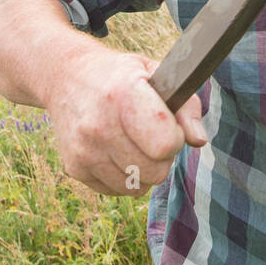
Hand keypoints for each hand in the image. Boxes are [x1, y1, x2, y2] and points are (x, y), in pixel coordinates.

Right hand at [44, 49, 206, 196]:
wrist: (66, 77)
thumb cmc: (120, 76)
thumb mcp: (155, 73)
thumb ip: (186, 105)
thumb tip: (198, 140)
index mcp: (123, 94)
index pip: (164, 144)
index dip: (175, 137)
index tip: (168, 124)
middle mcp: (98, 125)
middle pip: (155, 172)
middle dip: (161, 157)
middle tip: (150, 134)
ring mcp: (84, 149)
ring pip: (137, 187)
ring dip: (142, 169)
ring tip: (132, 141)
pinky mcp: (74, 167)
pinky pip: (116, 191)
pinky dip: (123, 176)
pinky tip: (115, 151)